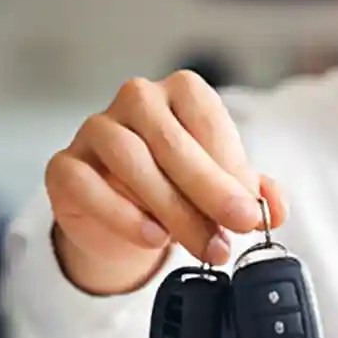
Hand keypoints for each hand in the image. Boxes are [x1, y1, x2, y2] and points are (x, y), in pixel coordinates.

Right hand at [45, 71, 287, 294]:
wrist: (122, 220)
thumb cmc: (177, 189)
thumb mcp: (220, 190)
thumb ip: (250, 192)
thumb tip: (274, 208)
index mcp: (180, 92)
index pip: (208, 119)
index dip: (232, 167)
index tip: (251, 210)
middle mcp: (136, 100)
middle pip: (172, 141)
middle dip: (210, 191)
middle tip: (236, 229)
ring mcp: (95, 129)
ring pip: (131, 160)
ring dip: (172, 208)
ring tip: (201, 245)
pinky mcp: (64, 166)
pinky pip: (87, 184)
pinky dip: (122, 214)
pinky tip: (152, 237)